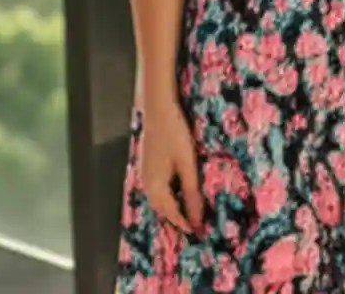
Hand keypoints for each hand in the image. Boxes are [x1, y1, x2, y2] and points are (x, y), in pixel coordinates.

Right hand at [140, 102, 202, 232]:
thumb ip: (191, 192)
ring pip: (159, 199)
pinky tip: (178, 192)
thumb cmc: (175, 136)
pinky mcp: (148, 165)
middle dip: (177, 219)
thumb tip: (196, 219)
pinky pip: (158, 189)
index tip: (199, 233)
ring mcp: (145, 174)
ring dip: (173, 208)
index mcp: (155, 187)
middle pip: (162, 209)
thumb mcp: (187, 165)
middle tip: (195, 227)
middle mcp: (147, 184)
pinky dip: (169, 196)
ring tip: (188, 213)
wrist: (159, 110)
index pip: (171, 213)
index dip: (185, 224)